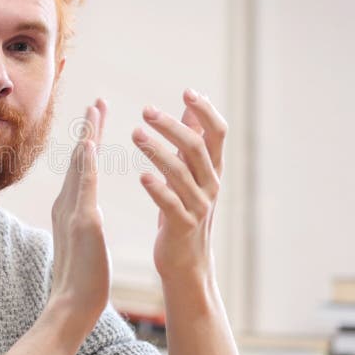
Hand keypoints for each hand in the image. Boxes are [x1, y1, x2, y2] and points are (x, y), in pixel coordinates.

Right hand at [49, 98, 108, 335]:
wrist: (71, 306)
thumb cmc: (82, 280)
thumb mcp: (85, 242)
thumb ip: (83, 223)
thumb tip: (87, 212)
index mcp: (70, 208)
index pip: (82, 166)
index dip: (89, 141)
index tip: (97, 118)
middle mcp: (67, 204)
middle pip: (79, 158)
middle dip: (88, 128)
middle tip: (97, 102)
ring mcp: (72, 211)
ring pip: (80, 165)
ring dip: (87, 135)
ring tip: (95, 109)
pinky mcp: (82, 223)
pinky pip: (84, 187)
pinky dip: (85, 163)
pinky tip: (90, 143)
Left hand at [131, 88, 227, 282]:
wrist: (186, 262)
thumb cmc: (185, 211)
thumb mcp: (192, 175)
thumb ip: (192, 142)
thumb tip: (193, 108)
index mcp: (212, 169)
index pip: (218, 133)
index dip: (206, 111)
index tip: (188, 91)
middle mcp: (210, 185)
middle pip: (197, 147)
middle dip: (172, 126)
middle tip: (145, 110)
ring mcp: (198, 206)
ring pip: (181, 172)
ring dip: (158, 151)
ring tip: (136, 134)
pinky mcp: (182, 226)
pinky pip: (171, 204)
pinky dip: (158, 189)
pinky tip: (142, 177)